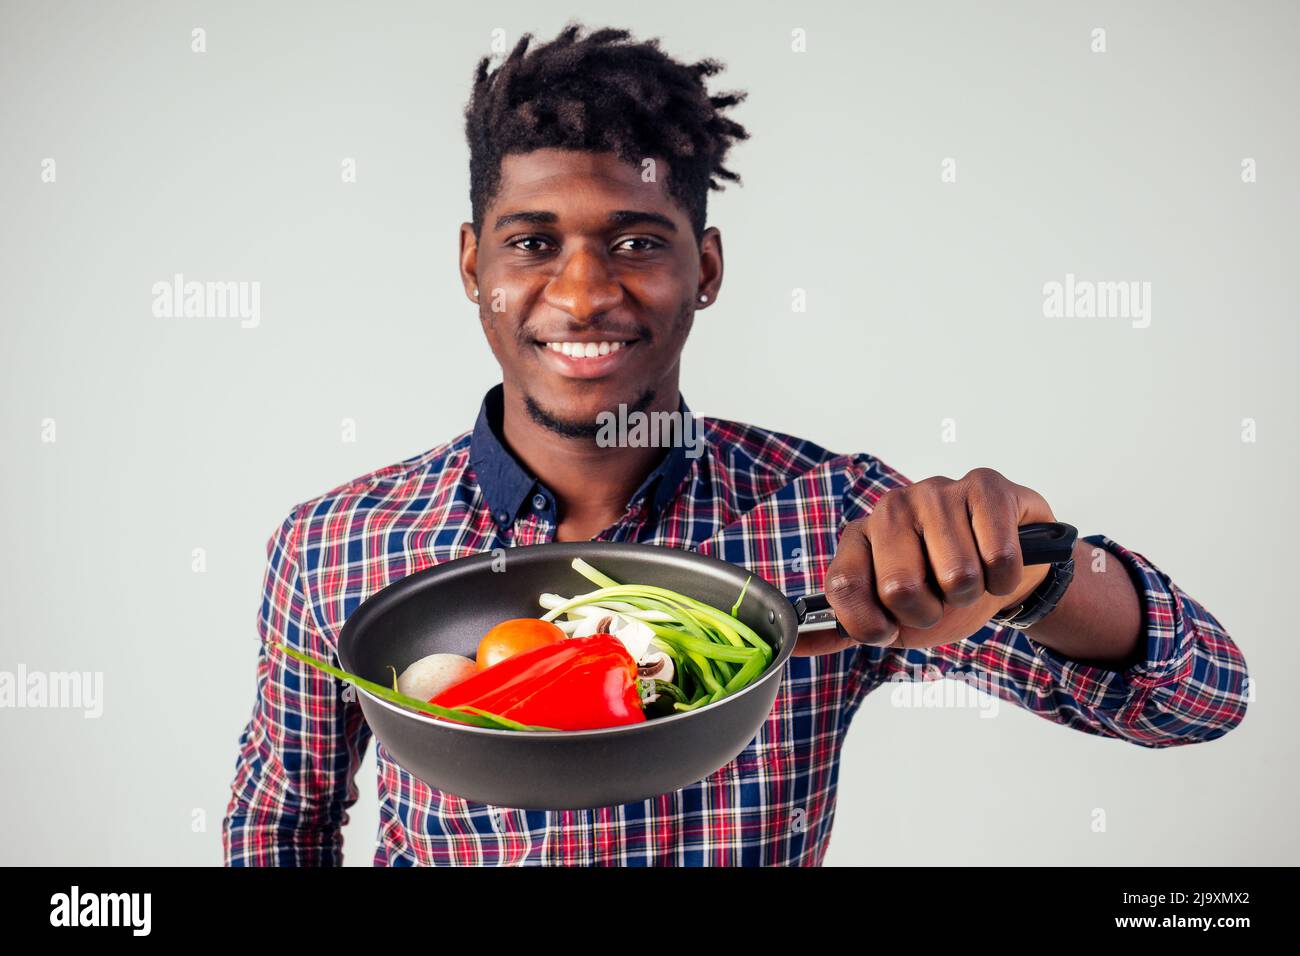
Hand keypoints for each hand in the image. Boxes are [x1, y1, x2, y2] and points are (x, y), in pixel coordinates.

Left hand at [796, 468, 1054, 656]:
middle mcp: (891, 508)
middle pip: (899, 587)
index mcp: (860, 538)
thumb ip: (845, 626)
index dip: (872, 625)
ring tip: (970, 578)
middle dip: (928, 613)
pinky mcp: (984, 487)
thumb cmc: (942, 589)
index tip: (891, 629)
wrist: (1005, 566)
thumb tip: (794, 645)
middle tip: (938, 600)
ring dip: (971, 594)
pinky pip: (998, 555)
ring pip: (957, 574)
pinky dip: (1004, 578)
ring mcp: (936, 492)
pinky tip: (997, 566)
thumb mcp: (891, 616)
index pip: (843, 587)